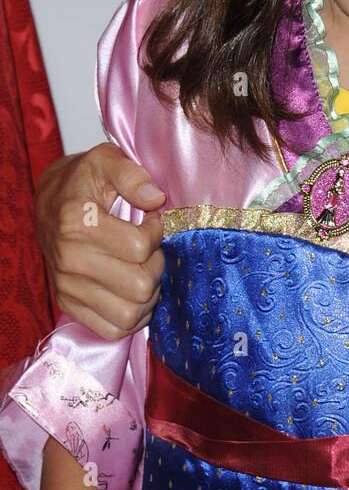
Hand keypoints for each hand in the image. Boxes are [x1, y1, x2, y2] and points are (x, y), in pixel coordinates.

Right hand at [36, 144, 165, 339]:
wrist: (50, 200)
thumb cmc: (83, 180)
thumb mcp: (105, 160)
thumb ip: (132, 174)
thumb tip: (157, 198)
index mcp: (77, 223)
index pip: (140, 247)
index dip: (156, 232)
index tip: (150, 220)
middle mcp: (69, 260)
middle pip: (140, 285)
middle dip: (157, 266)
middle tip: (151, 250)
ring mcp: (67, 287)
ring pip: (130, 314)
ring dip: (149, 295)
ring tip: (144, 270)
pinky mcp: (68, 304)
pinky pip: (112, 330)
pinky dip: (132, 317)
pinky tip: (134, 292)